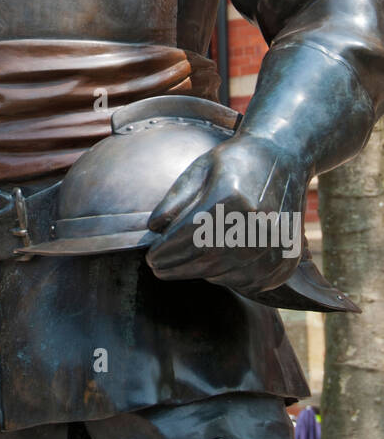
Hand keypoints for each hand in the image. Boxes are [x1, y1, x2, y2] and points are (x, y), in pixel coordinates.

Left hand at [145, 133, 307, 297]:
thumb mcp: (200, 169)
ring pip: (228, 274)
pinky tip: (217, 271)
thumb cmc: (235, 161)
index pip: (189, 236)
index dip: (167, 251)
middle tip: (159, 269)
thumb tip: (154, 228)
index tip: (151, 258)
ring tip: (187, 265)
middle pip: (207, 260)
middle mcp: (256, 222)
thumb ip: (176, 200)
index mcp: (231, 197)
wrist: (284, 155)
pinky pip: (253, 282)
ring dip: (202, 274)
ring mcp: (275, 241)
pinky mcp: (288, 254)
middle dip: (178, 268)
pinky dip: (231, 281)